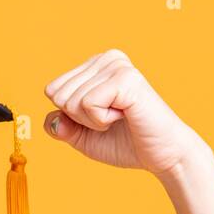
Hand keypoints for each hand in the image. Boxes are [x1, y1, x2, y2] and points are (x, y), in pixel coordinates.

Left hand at [43, 49, 210, 177]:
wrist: (162, 155)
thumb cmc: (126, 143)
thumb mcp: (82, 137)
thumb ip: (61, 127)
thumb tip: (51, 117)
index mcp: (95, 66)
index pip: (52, 90)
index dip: (71, 116)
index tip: (100, 118)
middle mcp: (106, 59)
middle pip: (58, 95)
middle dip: (79, 119)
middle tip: (111, 120)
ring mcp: (117, 65)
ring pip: (70, 101)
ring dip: (92, 121)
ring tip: (120, 118)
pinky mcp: (125, 78)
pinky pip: (86, 104)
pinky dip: (101, 121)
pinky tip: (124, 116)